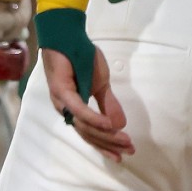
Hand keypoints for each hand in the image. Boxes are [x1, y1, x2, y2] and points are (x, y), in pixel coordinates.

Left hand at [35, 9, 133, 161]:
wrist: (70, 36)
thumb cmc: (82, 58)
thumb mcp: (101, 85)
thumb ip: (109, 105)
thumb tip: (121, 126)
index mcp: (73, 109)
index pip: (91, 134)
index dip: (108, 145)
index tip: (126, 153)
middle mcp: (65, 109)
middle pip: (89, 134)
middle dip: (111, 143)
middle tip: (130, 150)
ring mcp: (61, 101)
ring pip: (84, 126)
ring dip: (106, 134)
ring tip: (125, 140)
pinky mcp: (61, 91)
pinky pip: (78, 109)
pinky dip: (93, 119)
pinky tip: (108, 125)